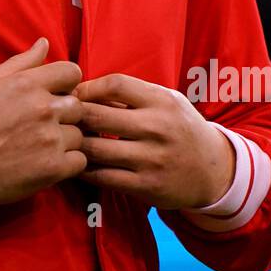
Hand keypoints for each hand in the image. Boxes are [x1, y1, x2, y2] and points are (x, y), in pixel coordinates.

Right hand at [0, 38, 87, 205]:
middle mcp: (43, 108)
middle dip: (65, 114)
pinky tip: (47, 163)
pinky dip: (67, 163)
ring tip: (41, 147)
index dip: (66, 83)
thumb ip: (20, 62)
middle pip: (78, 105)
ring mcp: (49, 139)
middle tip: (44, 125)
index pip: (72, 72)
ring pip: (78, 134)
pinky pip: (79, 160)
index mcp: (27, 84)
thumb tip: (44, 43)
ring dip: (65, 140)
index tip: (55, 95)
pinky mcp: (52, 168)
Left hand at [72, 73, 235, 210]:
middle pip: (98, 116)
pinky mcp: (146, 186)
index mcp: (161, 101)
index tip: (74, 94)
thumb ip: (131, 94)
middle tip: (58, 118)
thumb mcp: (166, 101)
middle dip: (72, 115)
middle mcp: (157, 128)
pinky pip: (103, 177)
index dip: (87, 87)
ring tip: (63, 140)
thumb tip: (83, 87)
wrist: (212, 170)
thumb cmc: (179, 127)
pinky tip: (75, 163)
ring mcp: (151, 159)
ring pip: (95, 149)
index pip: (114, 84)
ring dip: (73, 144)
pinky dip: (83, 170)